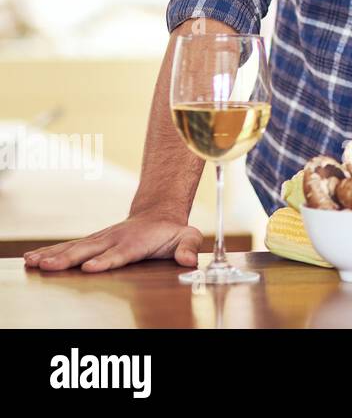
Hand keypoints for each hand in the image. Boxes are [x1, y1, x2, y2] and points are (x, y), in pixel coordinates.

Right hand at [23, 211, 203, 272]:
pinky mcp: (91, 242)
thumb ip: (189, 248)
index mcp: (136, 242)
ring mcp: (101, 239)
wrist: (157, 214)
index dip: (106, 260)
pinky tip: (32, 259)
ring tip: (34, 263)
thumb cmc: (172, 231)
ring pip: (75, 248)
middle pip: (90, 250)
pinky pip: (69, 248)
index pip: (120, 253)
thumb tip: (189, 260)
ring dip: (54, 256)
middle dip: (70, 259)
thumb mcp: (187, 237)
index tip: (90, 267)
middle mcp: (115, 239)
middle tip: (50, 266)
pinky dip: (50, 253)